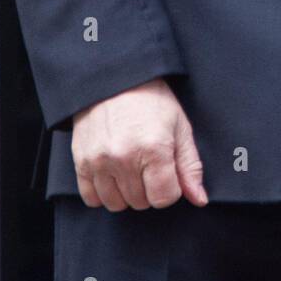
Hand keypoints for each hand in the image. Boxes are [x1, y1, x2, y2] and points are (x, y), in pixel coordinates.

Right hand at [71, 77, 208, 210]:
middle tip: (147, 163)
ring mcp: (100, 160)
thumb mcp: (179, 126)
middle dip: (148, 188)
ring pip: (116, 204)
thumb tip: (199, 200)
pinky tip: (111, 174)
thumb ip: (190, 166)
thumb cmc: (152, 100)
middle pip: (141, 202)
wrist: (116, 77)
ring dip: (126, 193)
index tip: (166, 170)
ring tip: (129, 168)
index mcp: (153, 149)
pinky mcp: (81, 160)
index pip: (164, 198)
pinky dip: (102, 192)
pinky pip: (91, 197)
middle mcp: (124, 158)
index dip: (170, 188)